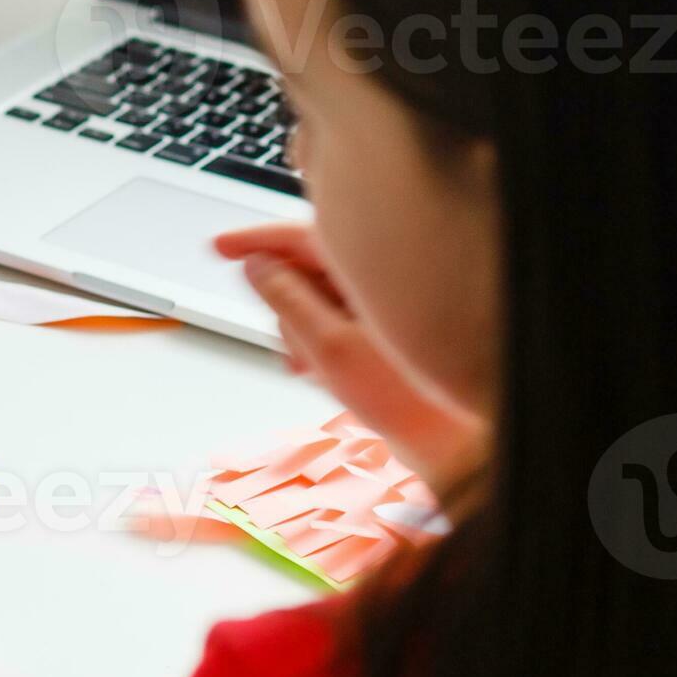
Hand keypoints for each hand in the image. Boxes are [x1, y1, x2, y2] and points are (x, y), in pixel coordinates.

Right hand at [214, 224, 484, 475]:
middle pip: (303, 271)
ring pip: (315, 300)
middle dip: (284, 309)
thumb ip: (285, 299)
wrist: (458, 441)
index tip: (218, 247)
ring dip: (301, 334)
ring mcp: (381, 302)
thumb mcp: (329, 347)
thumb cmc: (408, 398)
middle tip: (290, 352)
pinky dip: (319, 341)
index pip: (299, 235)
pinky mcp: (385, 325)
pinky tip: (320, 372)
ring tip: (314, 371)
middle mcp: (378, 276)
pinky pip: (335, 319)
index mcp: (369, 268)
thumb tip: (256, 267)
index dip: (252, 241)